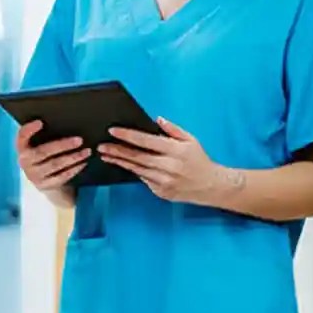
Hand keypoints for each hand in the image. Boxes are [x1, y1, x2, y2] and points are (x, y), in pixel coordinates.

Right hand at [16, 120, 89, 193]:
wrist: (45, 181)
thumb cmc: (45, 156)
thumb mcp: (41, 145)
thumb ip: (46, 135)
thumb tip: (66, 122)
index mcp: (22, 148)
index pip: (21, 136)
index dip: (29, 129)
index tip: (40, 122)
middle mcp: (24, 162)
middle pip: (43, 152)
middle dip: (63, 145)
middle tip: (79, 140)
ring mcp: (34, 175)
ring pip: (55, 164)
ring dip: (73, 157)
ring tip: (86, 151)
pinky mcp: (44, 186)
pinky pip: (61, 176)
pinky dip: (74, 169)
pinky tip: (83, 162)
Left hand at [99, 118, 226, 204]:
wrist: (211, 186)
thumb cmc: (200, 161)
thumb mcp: (191, 140)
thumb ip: (173, 130)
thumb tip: (157, 120)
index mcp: (175, 151)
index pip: (146, 141)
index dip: (128, 135)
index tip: (113, 131)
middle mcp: (168, 167)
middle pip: (137, 157)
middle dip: (117, 150)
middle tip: (101, 145)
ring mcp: (164, 181)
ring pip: (136, 170)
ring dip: (119, 161)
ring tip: (105, 155)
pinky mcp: (161, 192)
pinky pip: (143, 179)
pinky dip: (132, 171)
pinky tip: (121, 164)